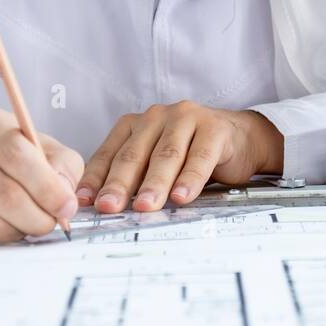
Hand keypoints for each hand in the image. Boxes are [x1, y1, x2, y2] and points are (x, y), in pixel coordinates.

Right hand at [0, 108, 79, 243]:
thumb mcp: (30, 143)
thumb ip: (60, 164)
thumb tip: (68, 197)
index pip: (19, 156)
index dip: (48, 187)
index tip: (66, 208)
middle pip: (6, 195)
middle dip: (38, 218)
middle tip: (51, 225)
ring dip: (18, 232)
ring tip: (25, 224)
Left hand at [76, 102, 282, 212]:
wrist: (240, 138)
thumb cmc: (191, 153)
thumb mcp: (157, 162)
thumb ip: (135, 178)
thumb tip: (105, 208)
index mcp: (136, 124)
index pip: (110, 153)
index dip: (97, 178)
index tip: (86, 202)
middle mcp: (157, 117)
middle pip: (135, 155)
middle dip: (120, 184)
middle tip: (109, 207)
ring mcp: (187, 119)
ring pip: (165, 155)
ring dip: (154, 184)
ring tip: (144, 206)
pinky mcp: (214, 129)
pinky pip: (200, 157)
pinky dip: (190, 179)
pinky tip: (182, 196)